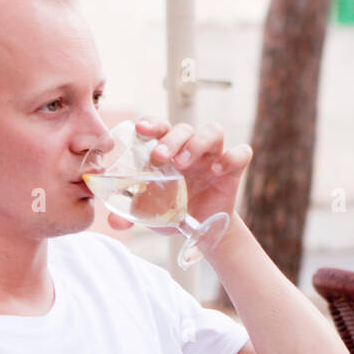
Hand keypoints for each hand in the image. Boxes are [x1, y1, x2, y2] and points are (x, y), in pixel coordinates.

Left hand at [106, 117, 252, 231]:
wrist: (201, 230)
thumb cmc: (174, 210)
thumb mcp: (149, 213)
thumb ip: (129, 214)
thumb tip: (112, 220)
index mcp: (169, 152)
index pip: (161, 127)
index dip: (152, 123)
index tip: (140, 128)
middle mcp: (191, 148)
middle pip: (184, 128)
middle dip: (171, 139)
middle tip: (159, 158)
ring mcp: (214, 156)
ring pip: (213, 131)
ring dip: (197, 143)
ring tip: (184, 164)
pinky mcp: (233, 169)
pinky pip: (241, 153)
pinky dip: (231, 157)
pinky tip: (218, 169)